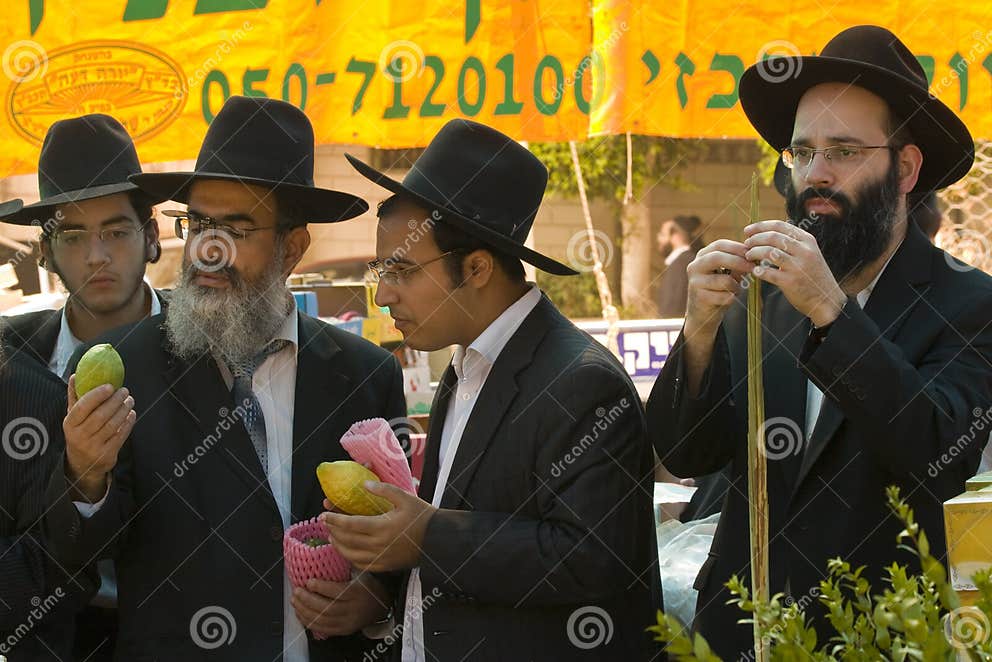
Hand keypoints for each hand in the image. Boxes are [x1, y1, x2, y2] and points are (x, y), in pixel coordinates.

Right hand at [63, 376, 134, 501]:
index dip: (97, 395)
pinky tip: (132, 414)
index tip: (110, 386)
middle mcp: (80, 436)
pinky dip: (128, 423)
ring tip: (130, 400)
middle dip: (116, 401)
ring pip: (113, 425)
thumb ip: (75, 396)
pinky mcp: (106, 454)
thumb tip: (76, 375)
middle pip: (101, 415)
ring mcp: (93, 447)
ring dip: (124, 410)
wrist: (81, 464)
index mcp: (70, 424)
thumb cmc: (79, 432)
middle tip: (125, 391)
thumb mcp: (73, 417)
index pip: (83, 407)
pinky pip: (121, 435)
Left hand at [290, 573, 389, 637]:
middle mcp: (353, 610)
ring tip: (295, 601)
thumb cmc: (370, 587)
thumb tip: (326, 552)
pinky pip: (323, 629)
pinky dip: (309, 623)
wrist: (382, 607)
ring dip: (305, 611)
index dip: (321, 588)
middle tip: (297, 591)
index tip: (309, 581)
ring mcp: (348, 623)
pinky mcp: (343, 631)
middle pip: (327, 608)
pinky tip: (301, 614)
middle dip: (308, 600)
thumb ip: (346, 567)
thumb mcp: (363, 574)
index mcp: (358, 594)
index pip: (337, 592)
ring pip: (323, 620)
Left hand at [320, 482, 435, 571]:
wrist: (438, 540)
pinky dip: (350, 558)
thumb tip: (364, 484)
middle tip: (325, 524)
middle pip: (347, 540)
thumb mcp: (405, 498)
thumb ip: (384, 490)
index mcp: (382, 526)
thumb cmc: (422, 517)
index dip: (335, 520)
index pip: (350, 524)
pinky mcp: (385, 566)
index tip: (323, 514)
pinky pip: (362, 564)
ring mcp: (382, 557)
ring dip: (338, 546)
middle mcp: (379, 544)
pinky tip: (347, 551)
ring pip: (351, 555)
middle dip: (333, 531)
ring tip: (332, 537)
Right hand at [684, 239, 753, 335]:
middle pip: (717, 257)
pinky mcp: (699, 298)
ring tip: (736, 290)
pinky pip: (724, 296)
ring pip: (724, 280)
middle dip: (738, 262)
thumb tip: (755, 256)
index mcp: (702, 256)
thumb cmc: (718, 289)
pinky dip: (732, 298)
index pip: (719, 245)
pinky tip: (728, 299)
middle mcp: (695, 266)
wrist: (702, 313)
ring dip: (736, 286)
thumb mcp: (728, 273)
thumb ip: (738, 263)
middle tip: (753, 268)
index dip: (737, 248)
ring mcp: (695, 282)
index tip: (752, 254)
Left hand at [743, 220, 846, 326]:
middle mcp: (804, 251)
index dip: (760, 226)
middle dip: (755, 239)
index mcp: (807, 240)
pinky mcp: (791, 282)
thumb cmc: (813, 275)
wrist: (827, 299)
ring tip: (748, 256)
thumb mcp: (810, 253)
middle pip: (773, 237)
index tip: (747, 231)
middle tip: (746, 244)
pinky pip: (768, 273)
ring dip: (754, 252)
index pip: (780, 226)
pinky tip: (755, 271)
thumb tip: (769, 232)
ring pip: (769, 252)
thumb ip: (794, 242)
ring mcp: (798, 266)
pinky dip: (758, 270)